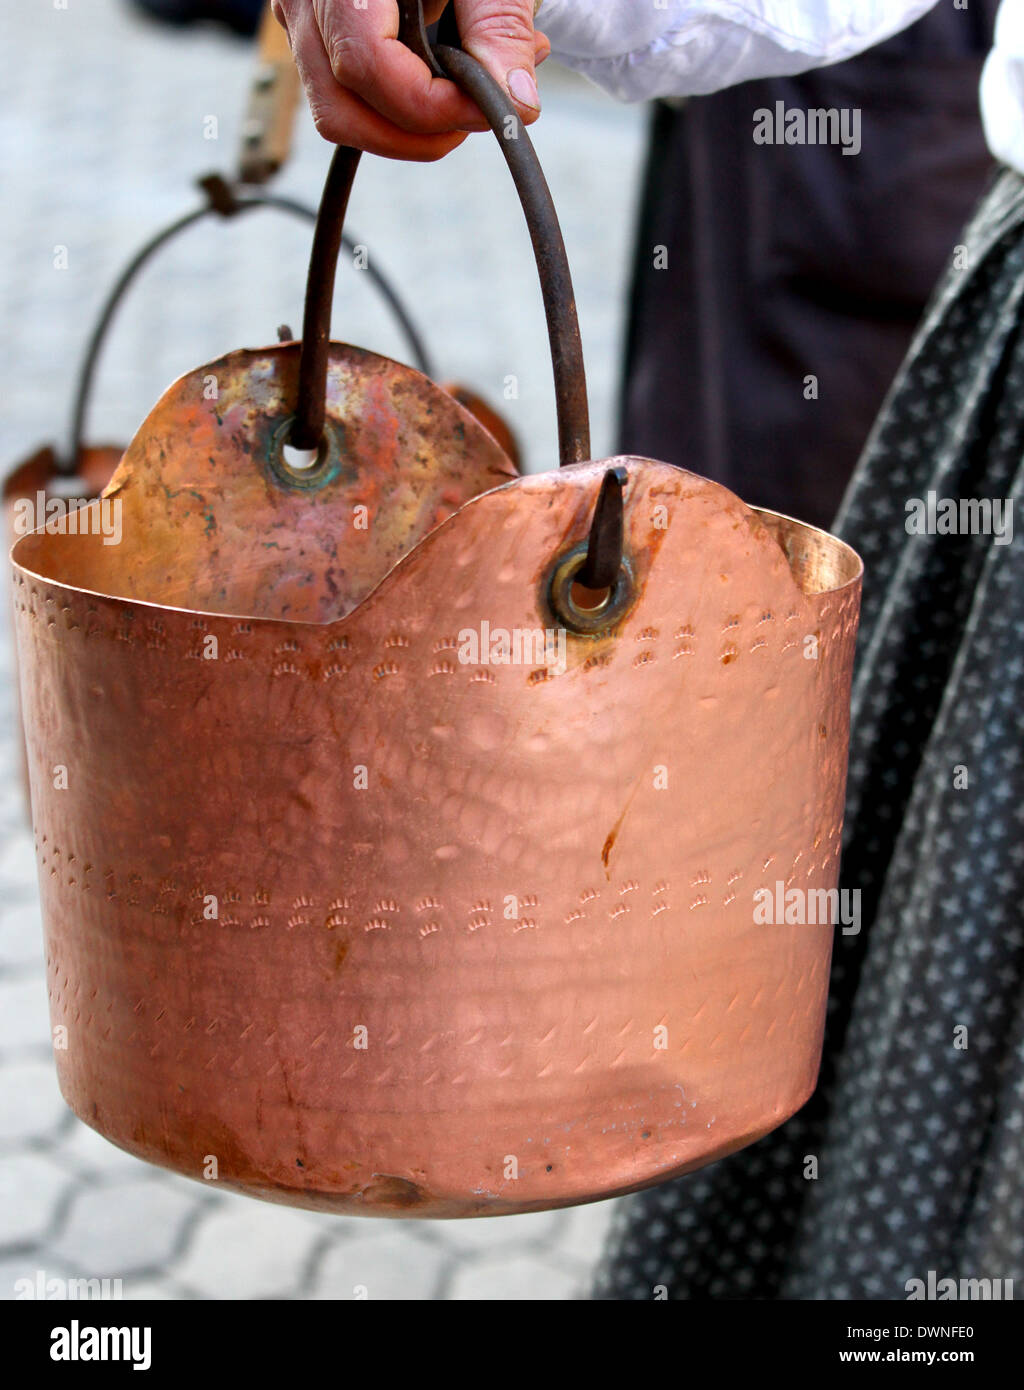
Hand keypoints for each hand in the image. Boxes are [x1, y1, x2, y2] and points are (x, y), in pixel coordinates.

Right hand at [272, 1, 549, 160]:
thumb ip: (499, 27)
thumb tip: (517, 102)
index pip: (365, 63)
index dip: (427, 106)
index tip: (483, 110)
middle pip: (340, 108)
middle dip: (416, 133)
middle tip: (474, 115)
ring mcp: (301, 20)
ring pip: (336, 114)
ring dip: (406, 131)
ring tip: (463, 102)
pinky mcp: (315, 37)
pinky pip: (343, 100)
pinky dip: (394, 112)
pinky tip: (443, 89)